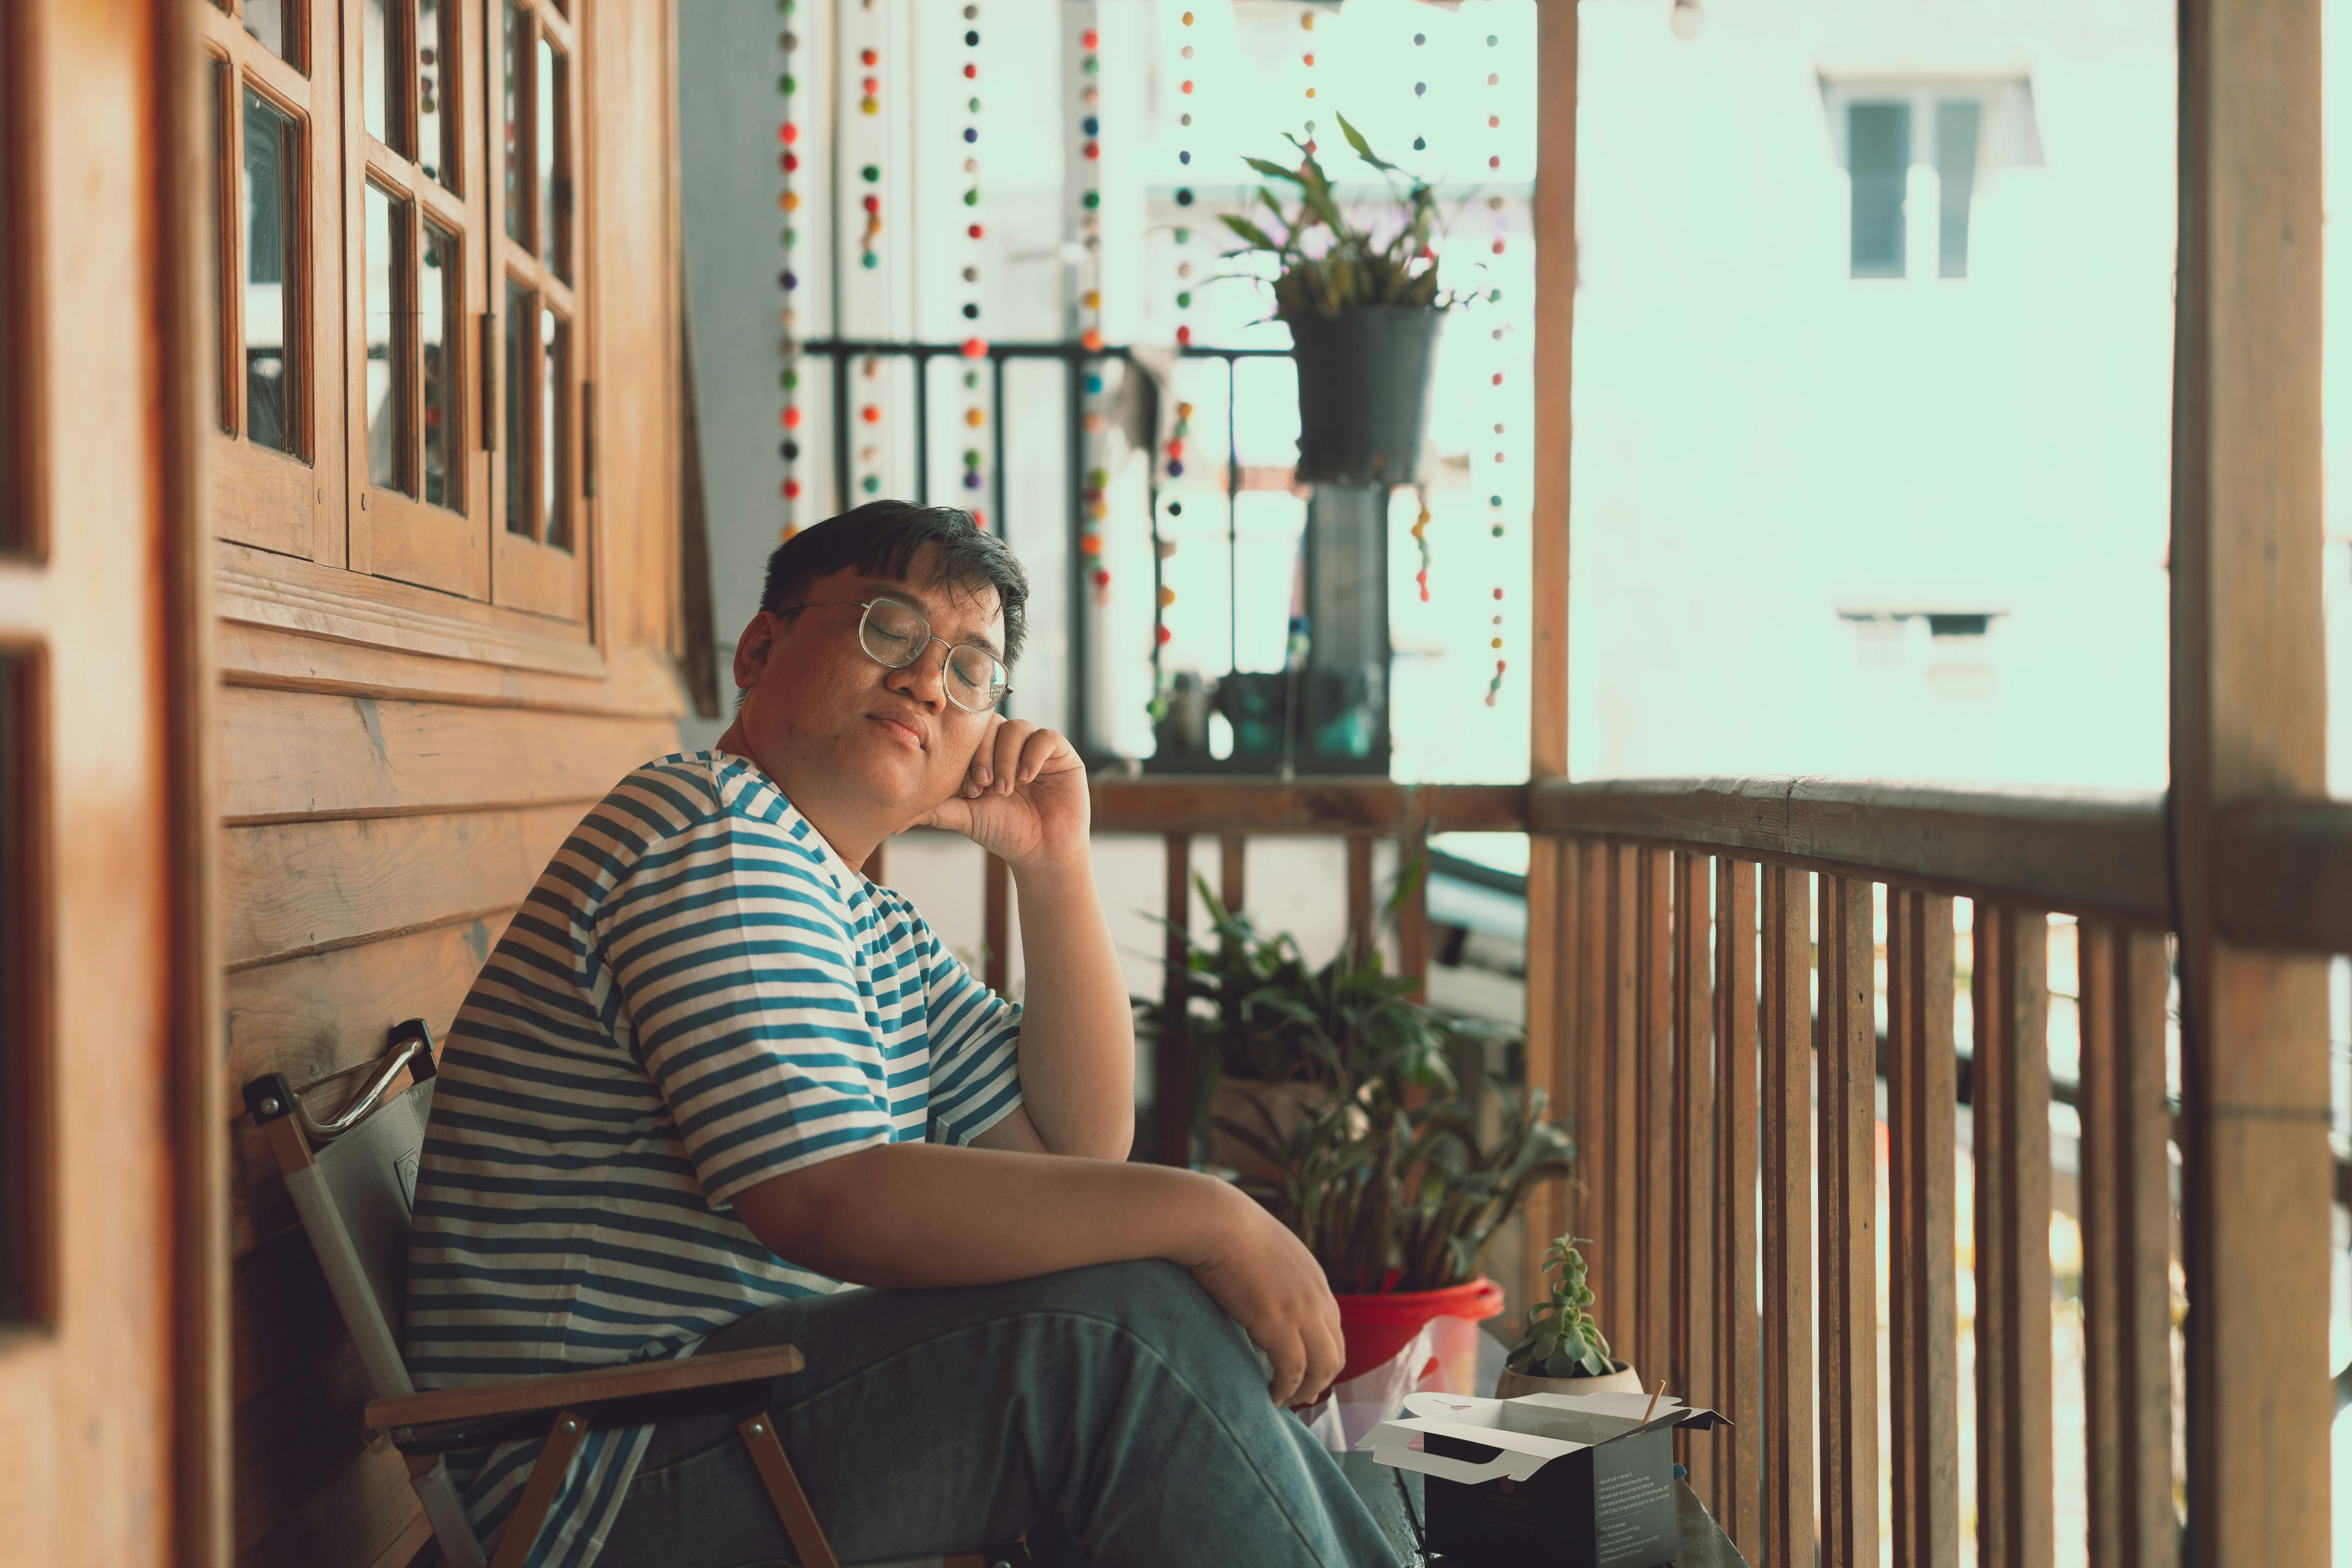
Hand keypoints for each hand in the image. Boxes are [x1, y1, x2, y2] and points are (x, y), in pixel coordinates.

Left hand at [914, 717, 1088, 869]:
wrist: (1042, 852)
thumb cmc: (1003, 832)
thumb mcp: (964, 817)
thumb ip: (933, 810)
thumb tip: (894, 822)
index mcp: (983, 753)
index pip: (969, 732)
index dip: (966, 754)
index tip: (968, 789)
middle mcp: (1007, 744)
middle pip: (990, 724)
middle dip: (984, 755)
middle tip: (984, 787)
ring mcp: (1033, 746)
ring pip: (1016, 728)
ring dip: (1007, 758)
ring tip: (1006, 789)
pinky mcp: (1060, 752)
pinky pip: (1045, 736)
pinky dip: (1033, 755)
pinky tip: (1027, 778)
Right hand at [1184, 1188, 1344, 1406]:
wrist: (1215, 1219)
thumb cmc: (1225, 1230)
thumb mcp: (1264, 1249)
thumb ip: (1273, 1273)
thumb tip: (1257, 1290)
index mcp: (1314, 1280)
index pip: (1332, 1329)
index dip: (1321, 1357)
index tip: (1304, 1376)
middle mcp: (1317, 1297)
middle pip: (1335, 1352)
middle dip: (1320, 1380)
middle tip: (1299, 1397)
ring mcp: (1301, 1310)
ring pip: (1322, 1367)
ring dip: (1306, 1390)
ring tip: (1284, 1401)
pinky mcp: (1279, 1323)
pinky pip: (1293, 1371)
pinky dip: (1286, 1389)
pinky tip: (1271, 1396)